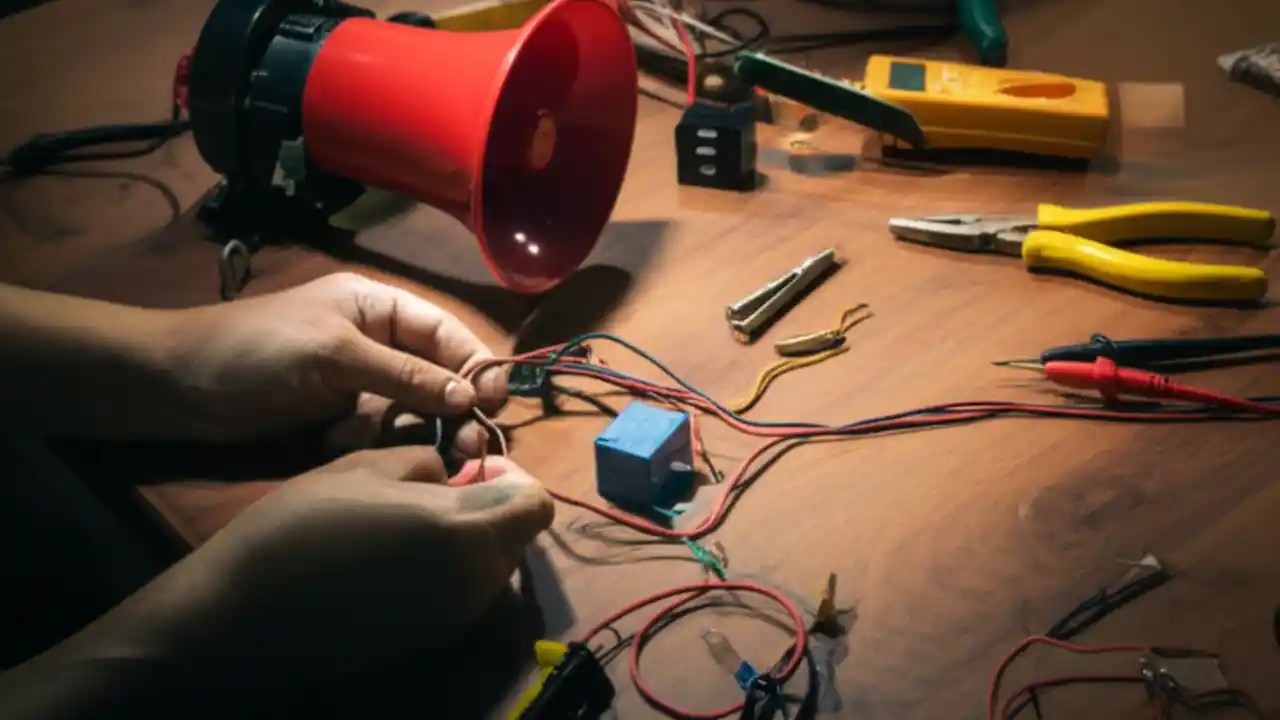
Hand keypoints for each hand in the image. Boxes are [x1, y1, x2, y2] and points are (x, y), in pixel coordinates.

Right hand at [1, 447, 553, 716]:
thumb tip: (451, 474)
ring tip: (408, 524)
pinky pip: (460, 598)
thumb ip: (427, 463)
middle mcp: (476, 584)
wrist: (246, 615)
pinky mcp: (428, 643)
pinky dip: (445, 573)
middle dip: (491, 508)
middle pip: (517, 539)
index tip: (469, 466)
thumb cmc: (305, 524)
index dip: (512, 478)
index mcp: (469, 533)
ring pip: (490, 569)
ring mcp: (454, 621)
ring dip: (468, 541)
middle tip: (437, 491)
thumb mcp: (367, 465)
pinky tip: (392, 562)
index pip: (536, 504)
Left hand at [167, 273, 506, 451]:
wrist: (178, 387)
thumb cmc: (256, 351)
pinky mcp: (338, 419)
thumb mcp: (335, 355)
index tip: (496, 404)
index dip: (476, 364)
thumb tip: (469, 397)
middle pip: (438, 374)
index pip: (445, 332)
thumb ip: (404, 374)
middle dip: (457, 408)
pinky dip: (376, 444)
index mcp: (377, 307)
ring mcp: (358, 382)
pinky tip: (351, 450)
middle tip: (471, 447)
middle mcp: (376, 341)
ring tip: (442, 461)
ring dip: (424, 432)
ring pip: (413, 408)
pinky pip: (379, 432)